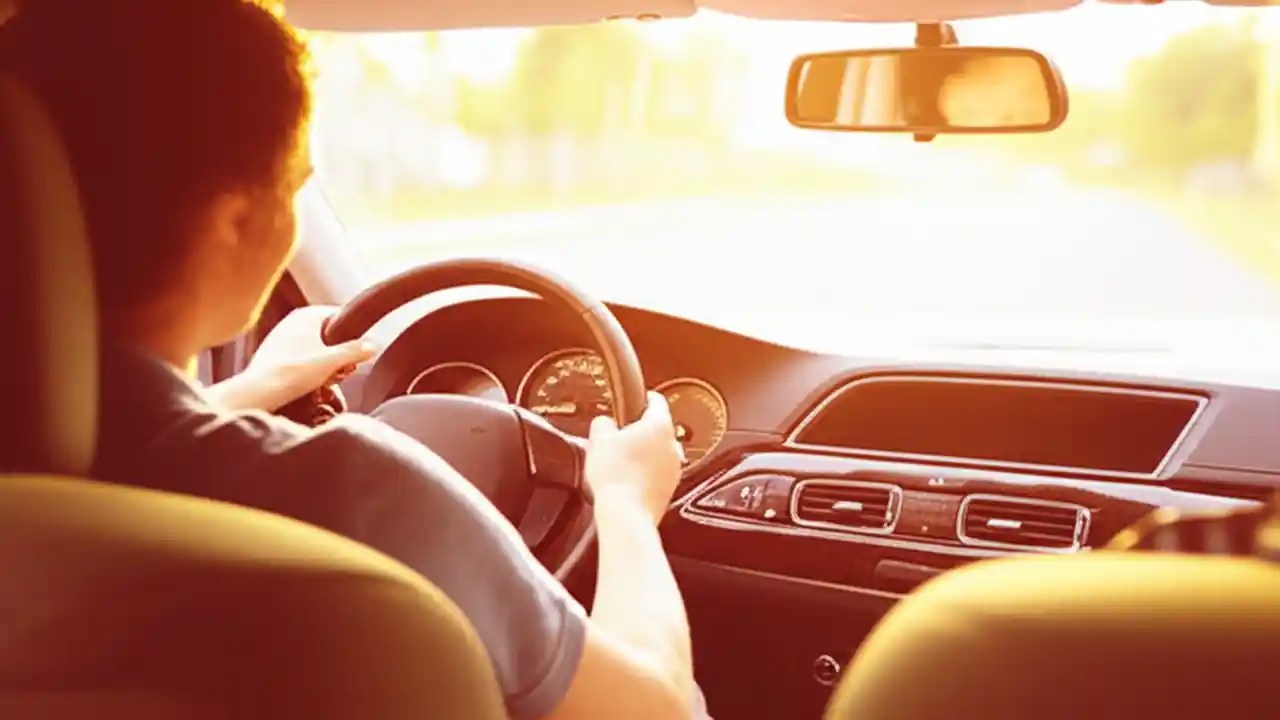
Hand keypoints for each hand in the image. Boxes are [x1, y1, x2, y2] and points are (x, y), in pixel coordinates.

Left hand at [212, 306, 375, 411]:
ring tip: (326, 381)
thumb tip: (373, 345)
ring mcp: (281, 338)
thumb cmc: (293, 373)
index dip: (353, 336)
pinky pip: (302, 358)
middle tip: (341, 373)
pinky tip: (310, 385)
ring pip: (316, 349)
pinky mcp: (274, 354)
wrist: (257, 392)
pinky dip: (310, 370)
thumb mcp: (333, 362)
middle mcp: (292, 321)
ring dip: (326, 365)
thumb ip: (355, 351)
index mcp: (306, 314)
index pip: (341, 317)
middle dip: (339, 355)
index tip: (356, 355)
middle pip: (329, 335)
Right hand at [585, 392, 684, 524]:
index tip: (635, 399)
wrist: (626, 514)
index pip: (657, 401)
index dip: (643, 397)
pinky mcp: (670, 489)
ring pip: (659, 452)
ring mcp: (674, 468)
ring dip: (645, 453)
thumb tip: (605, 423)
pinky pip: (658, 473)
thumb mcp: (599, 439)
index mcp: (660, 425)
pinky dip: (646, 473)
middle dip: (640, 430)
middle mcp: (673, 445)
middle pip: (658, 428)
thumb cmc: (615, 475)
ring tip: (622, 460)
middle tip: (619, 435)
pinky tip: (628, 479)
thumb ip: (603, 423)